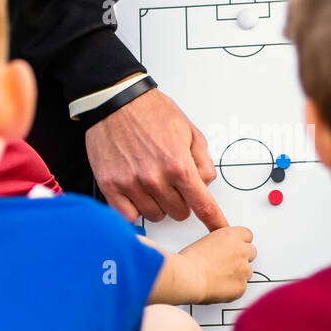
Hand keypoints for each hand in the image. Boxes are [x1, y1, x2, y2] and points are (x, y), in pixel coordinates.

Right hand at [86, 87, 226, 228]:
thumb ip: (202, 161)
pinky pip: (129, 215)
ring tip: (152, 181)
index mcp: (178, 164)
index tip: (219, 229)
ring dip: (159, 204)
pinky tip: (137, 192)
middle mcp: (155, 178)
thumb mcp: (189, 131)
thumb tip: (206, 183)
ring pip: (156, 216)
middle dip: (181, 201)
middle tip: (173, 183)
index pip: (203, 205)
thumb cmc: (150, 111)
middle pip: (180, 213)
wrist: (116, 100)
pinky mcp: (110, 186)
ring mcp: (131, 184)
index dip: (214, 221)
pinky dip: (136, 208)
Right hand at [178, 226, 255, 303]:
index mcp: (231, 236)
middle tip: (229, 264)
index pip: (247, 235)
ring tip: (221, 277)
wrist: (188, 277)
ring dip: (239, 274)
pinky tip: (220, 287)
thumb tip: (223, 251)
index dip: (241, 242)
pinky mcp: (241, 287)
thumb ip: (221, 244)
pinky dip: (234, 289)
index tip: (236, 247)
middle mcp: (241, 251)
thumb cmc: (190, 261)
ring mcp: (244, 269)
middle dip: (243, 257)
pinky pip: (242, 287)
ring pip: (248, 271)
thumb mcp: (206, 242)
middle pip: (252, 252)